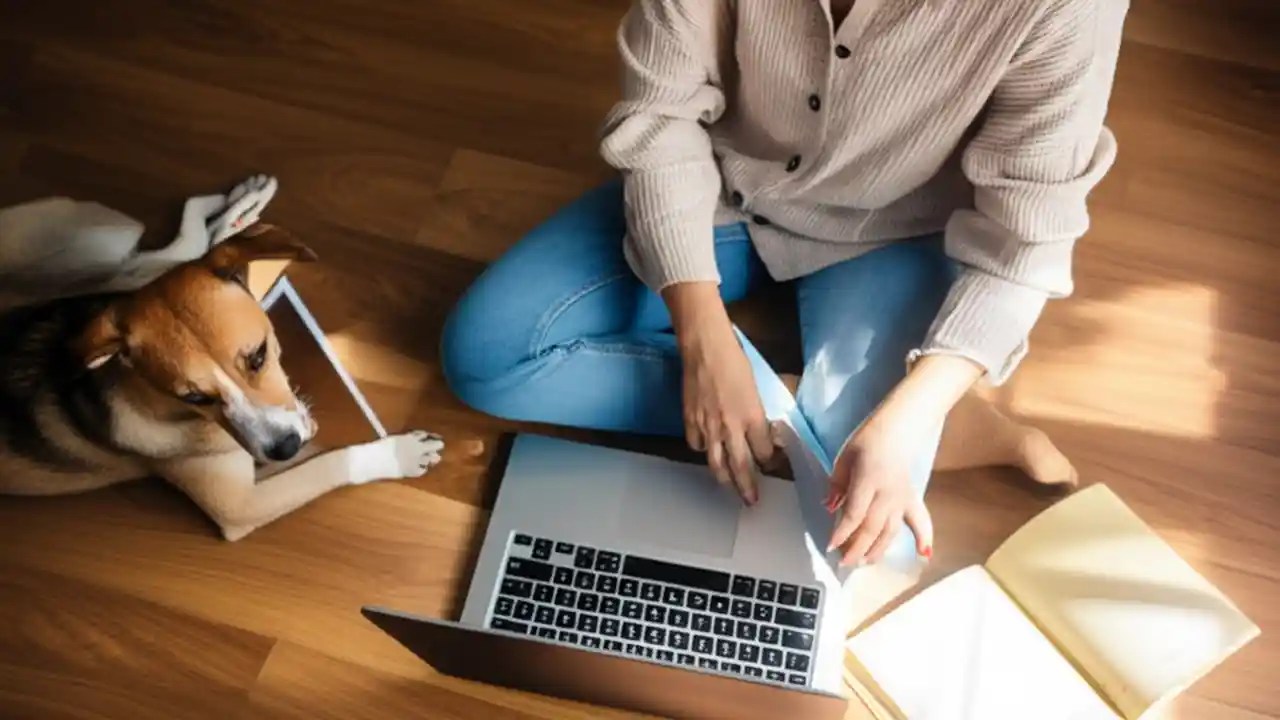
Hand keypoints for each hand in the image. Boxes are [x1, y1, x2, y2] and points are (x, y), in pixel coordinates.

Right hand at [664, 283, 772, 503]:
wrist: (704, 347)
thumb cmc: (734, 360)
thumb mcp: (756, 387)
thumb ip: (758, 413)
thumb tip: (763, 430)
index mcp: (753, 417)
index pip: (764, 452)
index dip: (769, 461)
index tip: (772, 465)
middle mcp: (731, 427)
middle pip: (741, 467)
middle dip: (748, 487)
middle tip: (752, 501)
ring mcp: (708, 426)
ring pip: (716, 463)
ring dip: (724, 479)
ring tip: (729, 487)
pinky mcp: (690, 420)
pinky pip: (696, 445)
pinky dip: (703, 451)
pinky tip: (707, 451)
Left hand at [826, 413, 932, 565]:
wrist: (896, 432)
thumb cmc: (866, 443)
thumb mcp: (843, 460)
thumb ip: (837, 486)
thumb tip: (830, 508)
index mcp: (868, 480)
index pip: (854, 514)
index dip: (842, 532)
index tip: (831, 546)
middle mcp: (888, 493)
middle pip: (872, 527)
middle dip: (857, 548)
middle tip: (844, 562)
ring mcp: (903, 498)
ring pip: (891, 530)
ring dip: (879, 549)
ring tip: (865, 562)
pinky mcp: (913, 499)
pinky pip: (921, 521)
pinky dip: (925, 537)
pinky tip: (925, 554)